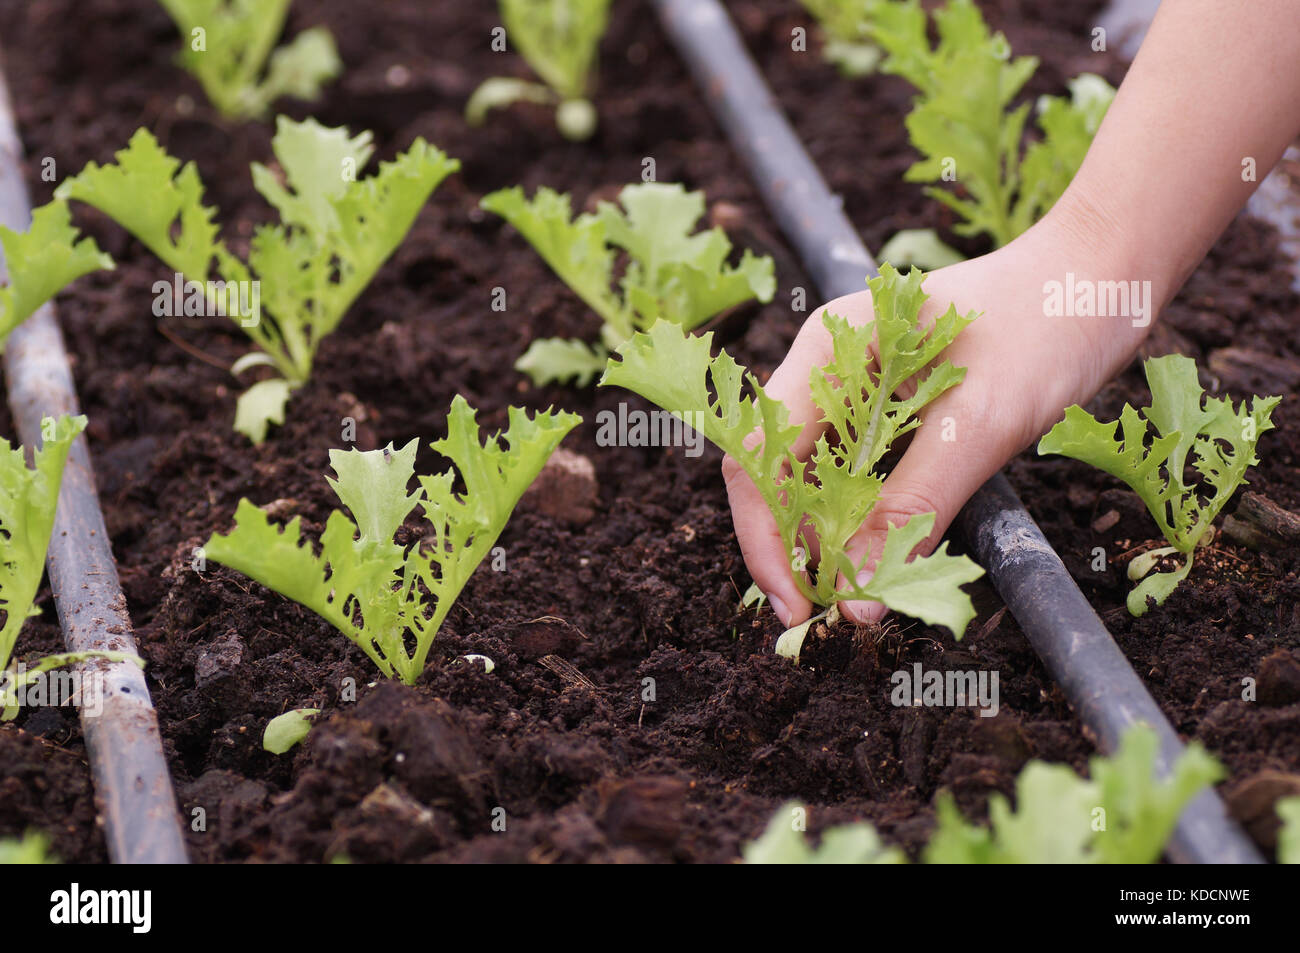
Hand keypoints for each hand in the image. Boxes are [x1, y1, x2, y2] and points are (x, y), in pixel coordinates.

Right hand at [724, 205, 1162, 626]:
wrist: (1101, 276)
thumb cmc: (1045, 326)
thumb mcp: (979, 425)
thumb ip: (913, 508)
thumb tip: (858, 600)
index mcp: (826, 351)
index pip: (757, 455)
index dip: (764, 536)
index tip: (796, 603)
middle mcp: (826, 369)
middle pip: (774, 471)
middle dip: (789, 546)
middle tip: (822, 613)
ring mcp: (856, 388)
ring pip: (812, 478)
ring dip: (824, 539)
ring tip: (852, 595)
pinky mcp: (890, 409)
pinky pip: (856, 474)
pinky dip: (862, 521)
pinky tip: (880, 556)